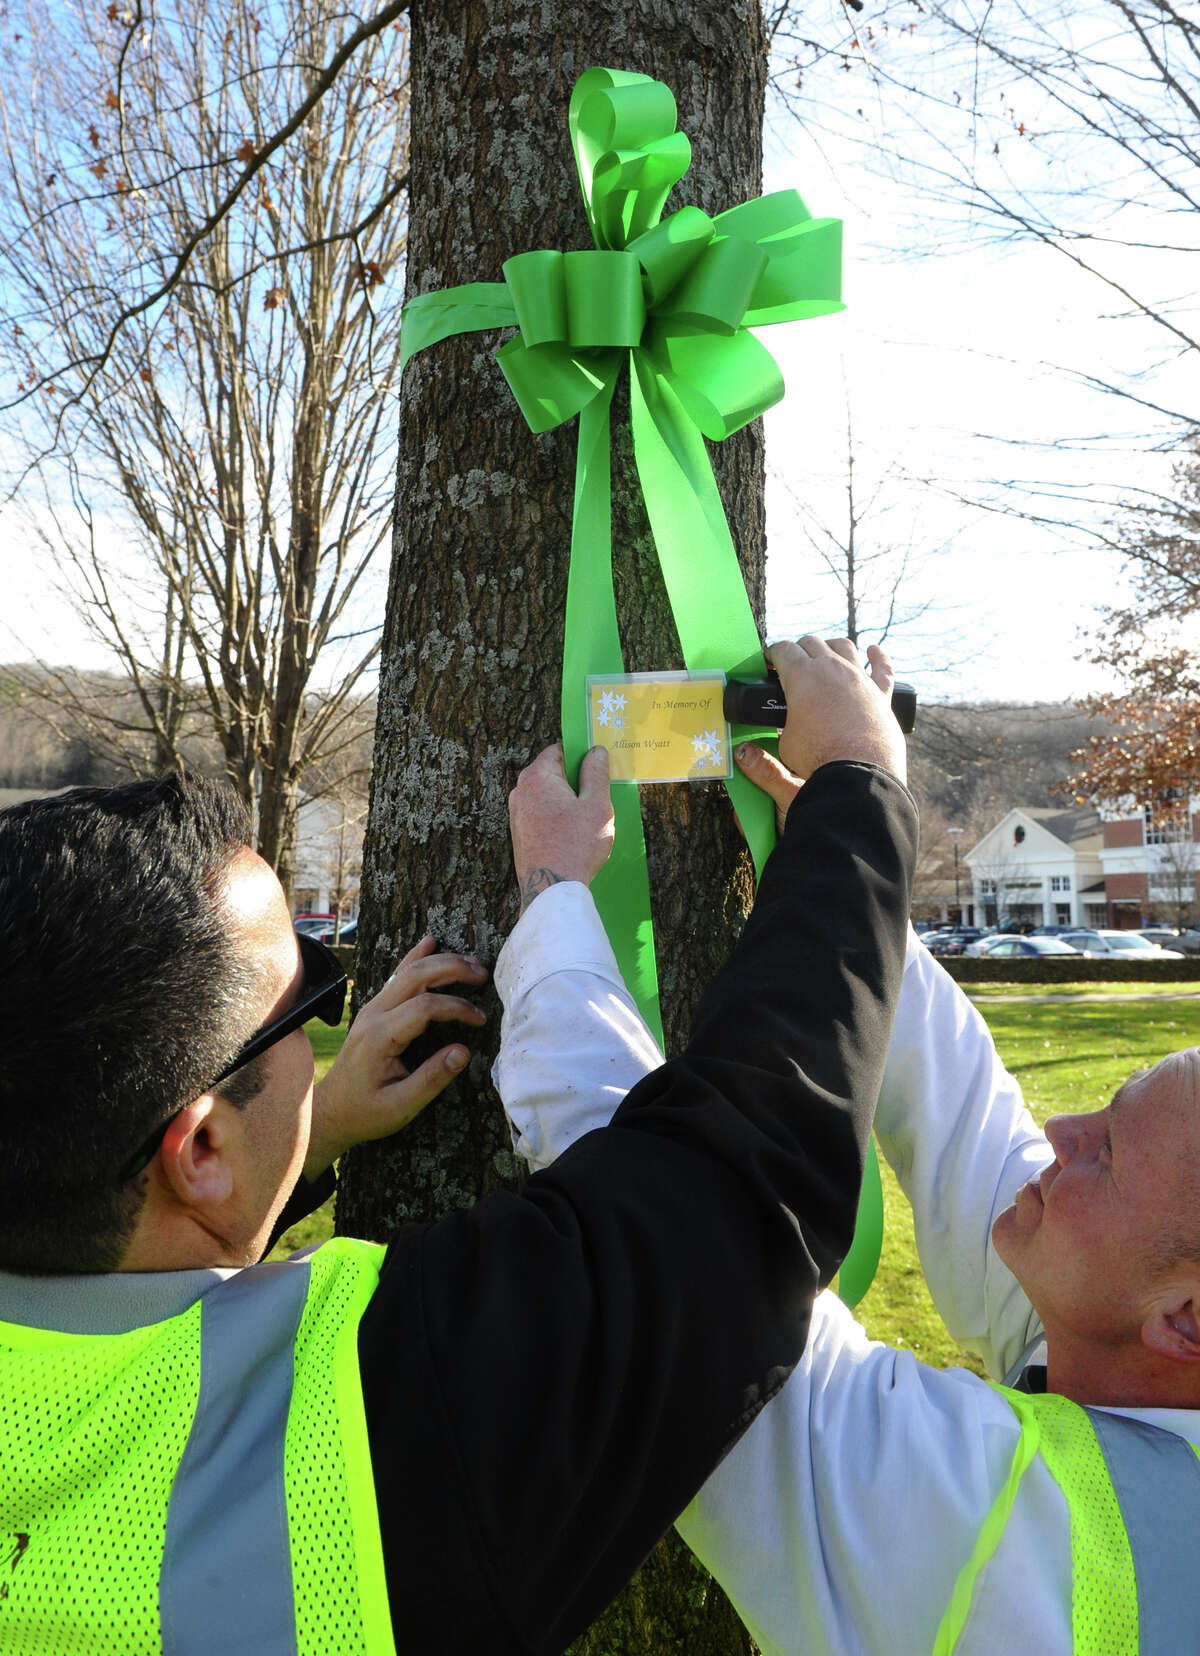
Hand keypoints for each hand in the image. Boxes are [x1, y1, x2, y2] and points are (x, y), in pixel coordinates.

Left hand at [304, 936, 487, 1179]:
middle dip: (453, 969)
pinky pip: (397, 976)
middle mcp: (373, 1015)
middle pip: (416, 976)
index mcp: (380, 1037)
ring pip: (407, 971)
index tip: (481, 1020)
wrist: (331, 1111)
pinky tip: (430, 942)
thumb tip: (463, 1051)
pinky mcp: (374, 1009)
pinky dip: (416, 957)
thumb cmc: (366, 1112)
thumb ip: (432, 1079)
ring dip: (441, 962)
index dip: (457, 1008)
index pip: (425, 1007)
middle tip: (483, 974)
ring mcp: (371, 1008)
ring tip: (473, 963)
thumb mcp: (400, 1107)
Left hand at [509, 743, 614, 912]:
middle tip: (598, 796)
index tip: (597, 767)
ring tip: (587, 820)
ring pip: (547, 796)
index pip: (558, 750)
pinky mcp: (519, 833)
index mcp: (537, 777)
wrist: (550, 889)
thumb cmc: (576, 846)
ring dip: (567, 801)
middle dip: (575, 780)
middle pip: (552, 773)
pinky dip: (557, 818)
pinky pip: (541, 815)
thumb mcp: (596, 805)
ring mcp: (516, 813)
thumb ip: (596, 773)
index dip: (580, 755)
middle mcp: (520, 791)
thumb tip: (595, 751)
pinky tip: (573, 834)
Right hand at [734, 643, 900, 827]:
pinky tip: (874, 651)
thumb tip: (748, 750)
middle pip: (812, 643)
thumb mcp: (785, 747)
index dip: (772, 653)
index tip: (768, 660)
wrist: (860, 774)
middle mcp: (832, 668)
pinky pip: (882, 667)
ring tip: (825, 652)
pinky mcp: (880, 693)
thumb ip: (771, 742)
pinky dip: (878, 657)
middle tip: (790, 662)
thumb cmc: (819, 759)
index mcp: (802, 676)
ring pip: (844, 647)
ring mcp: (859, 677)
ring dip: (830, 646)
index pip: (783, 650)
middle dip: (798, 649)